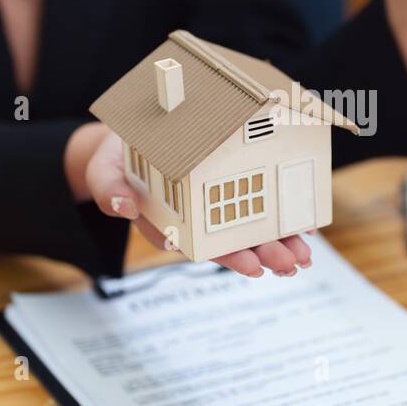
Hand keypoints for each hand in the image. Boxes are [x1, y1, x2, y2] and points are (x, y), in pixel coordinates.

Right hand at [79, 128, 311, 277]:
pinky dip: (280, 215)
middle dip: (263, 254)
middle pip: (231, 242)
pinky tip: (303, 224)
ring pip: (248, 229)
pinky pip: (257, 203)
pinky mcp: (225, 186)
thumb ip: (109, 190)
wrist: (126, 139)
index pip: (201, 246)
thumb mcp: (103, 170)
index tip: (252, 266)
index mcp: (167, 222)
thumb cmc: (116, 158)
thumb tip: (122, 207)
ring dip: (277, 243)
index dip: (228, 256)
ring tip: (303, 255)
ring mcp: (211, 205)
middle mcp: (194, 219)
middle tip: (290, 264)